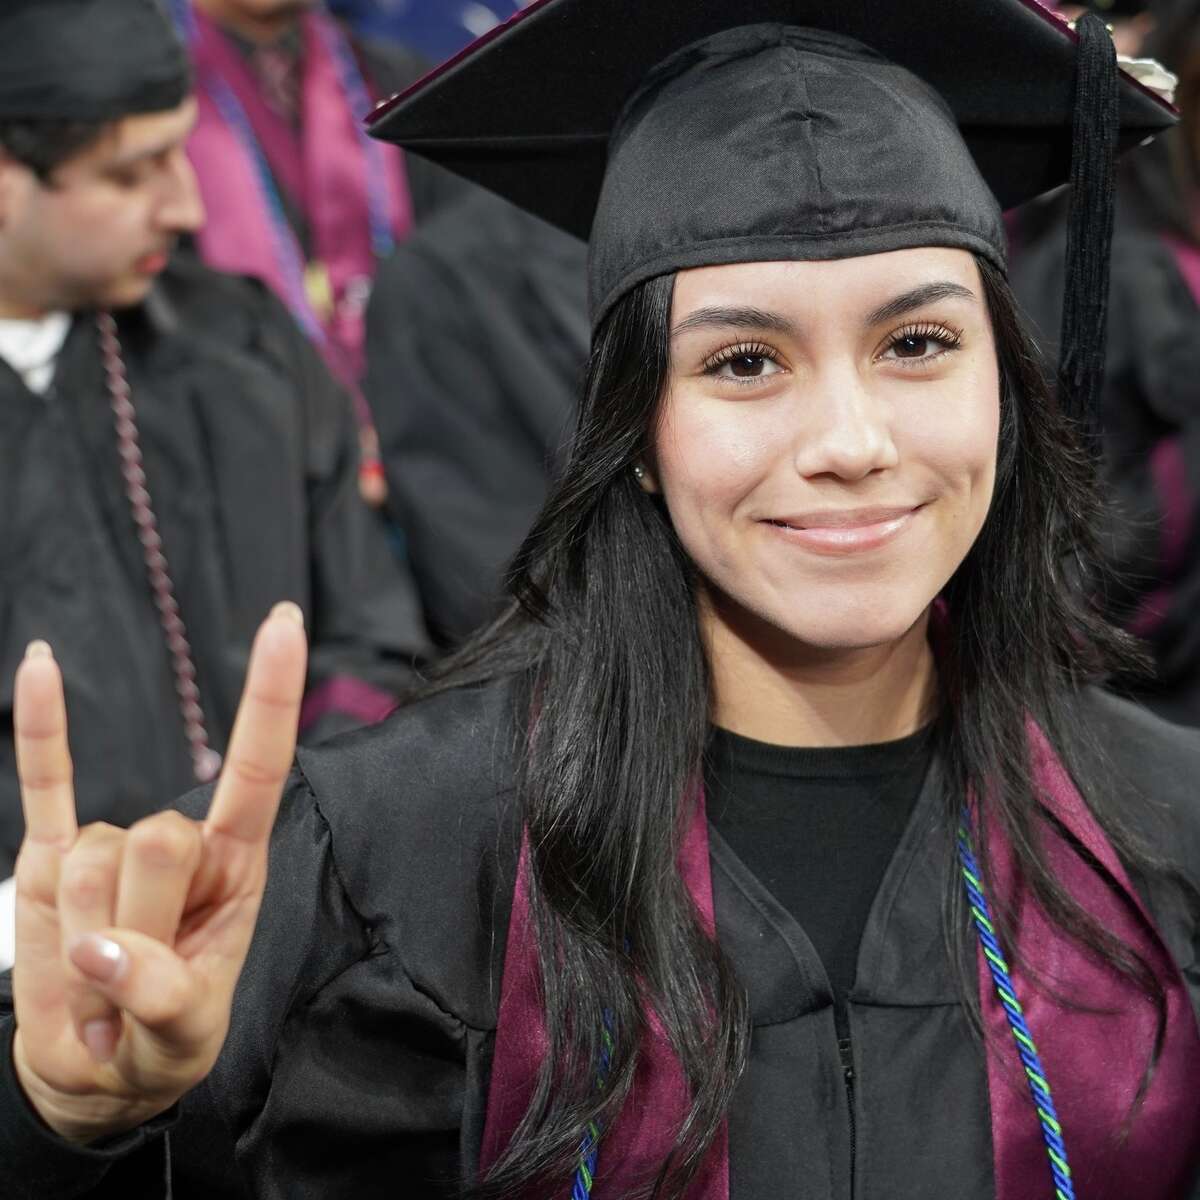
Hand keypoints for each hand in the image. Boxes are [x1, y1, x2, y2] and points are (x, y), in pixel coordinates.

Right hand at [9, 603, 307, 1143]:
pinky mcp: (53, 855)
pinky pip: (46, 782)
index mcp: (235, 868)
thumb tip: (100, 951)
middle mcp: (182, 842)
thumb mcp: (181, 1038)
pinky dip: (43, 727)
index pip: (258, 767)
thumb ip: (157, 996)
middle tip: (130, 980)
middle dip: (137, 920)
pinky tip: (39, 663)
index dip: (272, 696)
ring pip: (95, 849)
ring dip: (85, 929)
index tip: (285, 621)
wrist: (93, 1071)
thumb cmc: (159, 1046)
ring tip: (100, 972)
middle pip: (158, 835)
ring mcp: (115, 843)